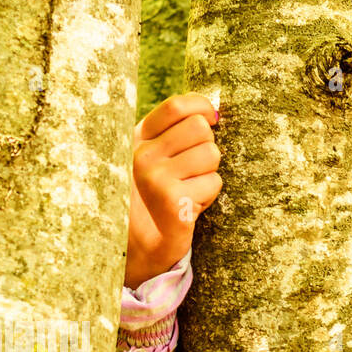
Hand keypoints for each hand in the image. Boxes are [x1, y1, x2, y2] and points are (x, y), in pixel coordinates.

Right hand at [124, 93, 222, 287]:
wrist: (137, 244)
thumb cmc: (153, 194)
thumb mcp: (156, 155)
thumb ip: (176, 130)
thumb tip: (214, 110)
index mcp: (136, 139)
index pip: (177, 106)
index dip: (203, 108)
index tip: (213, 119)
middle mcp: (141, 155)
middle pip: (201, 129)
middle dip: (207, 147)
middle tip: (190, 170)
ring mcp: (154, 178)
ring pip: (212, 155)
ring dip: (208, 173)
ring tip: (187, 188)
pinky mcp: (172, 201)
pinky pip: (213, 182)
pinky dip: (208, 196)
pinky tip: (187, 205)